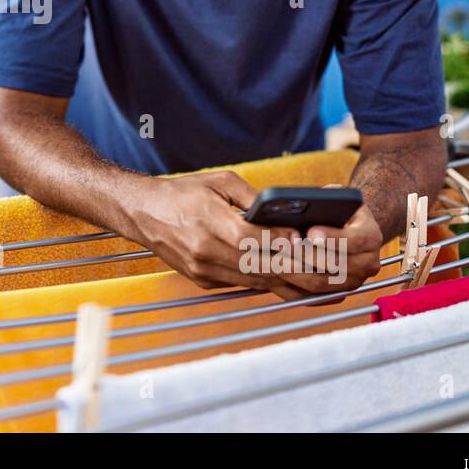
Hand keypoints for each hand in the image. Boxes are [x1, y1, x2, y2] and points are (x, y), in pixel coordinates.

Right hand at [128, 170, 315, 300]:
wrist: (144, 213)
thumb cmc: (182, 194)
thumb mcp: (219, 183)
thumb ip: (253, 199)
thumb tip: (286, 215)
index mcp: (208, 223)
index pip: (250, 238)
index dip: (278, 240)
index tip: (302, 238)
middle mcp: (205, 253)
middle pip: (258, 267)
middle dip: (295, 268)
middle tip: (324, 266)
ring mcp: (204, 271)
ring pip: (254, 282)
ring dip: (287, 281)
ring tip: (317, 278)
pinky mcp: (204, 281)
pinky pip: (243, 285)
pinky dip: (267, 282)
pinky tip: (290, 280)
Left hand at [272, 184, 383, 295]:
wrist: (347, 231)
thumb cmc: (336, 211)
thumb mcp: (336, 198)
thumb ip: (326, 199)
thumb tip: (302, 206)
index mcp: (371, 236)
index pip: (354, 240)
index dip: (331, 237)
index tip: (310, 232)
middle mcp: (368, 262)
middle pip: (335, 265)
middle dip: (307, 256)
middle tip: (283, 247)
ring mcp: (355, 281)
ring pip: (322, 283)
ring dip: (296, 272)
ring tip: (274, 260)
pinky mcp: (339, 294)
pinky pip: (314, 296)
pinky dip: (294, 286)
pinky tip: (276, 274)